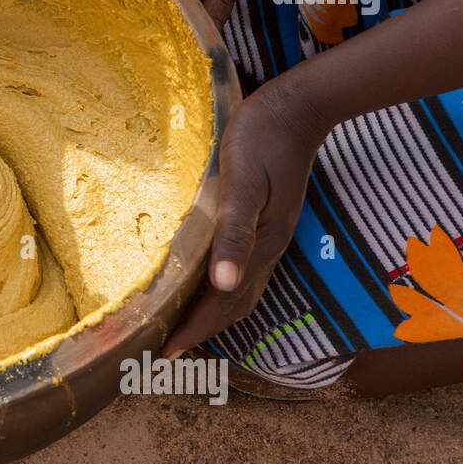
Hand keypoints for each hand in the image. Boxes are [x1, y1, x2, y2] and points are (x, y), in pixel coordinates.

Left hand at [162, 77, 328, 357]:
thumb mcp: (244, 185)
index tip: (165, 354)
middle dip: (201, 332)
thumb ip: (233, 233)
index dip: (196, 331)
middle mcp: (266, 249)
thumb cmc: (262, 140)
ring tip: (179, 326)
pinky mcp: (265, 223)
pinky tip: (203, 282)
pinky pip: (241, 269)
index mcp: (260, 246)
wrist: (298, 109)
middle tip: (165, 351)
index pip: (225, 304)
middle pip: (233, 306)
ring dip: (211, 314)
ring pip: (239, 291)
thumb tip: (223, 283)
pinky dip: (219, 288)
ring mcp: (269, 237)